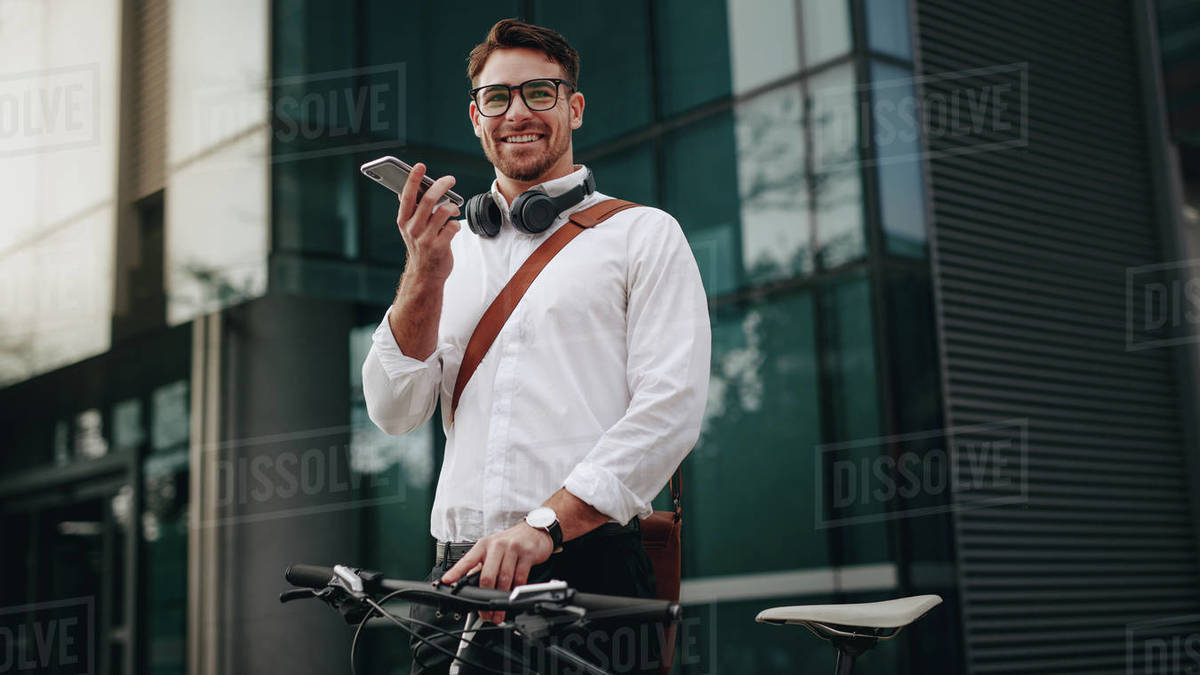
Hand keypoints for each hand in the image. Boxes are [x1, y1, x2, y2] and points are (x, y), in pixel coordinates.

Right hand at [396, 163, 460, 281]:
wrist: (425, 274)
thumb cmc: (420, 247)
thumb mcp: (409, 229)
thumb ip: (409, 211)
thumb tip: (403, 191)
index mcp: (403, 221)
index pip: (407, 196)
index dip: (413, 179)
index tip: (420, 166)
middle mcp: (412, 228)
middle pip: (428, 199)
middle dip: (441, 185)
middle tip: (450, 179)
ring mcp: (425, 238)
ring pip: (444, 211)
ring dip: (452, 207)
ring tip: (453, 209)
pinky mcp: (439, 247)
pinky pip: (453, 226)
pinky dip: (456, 224)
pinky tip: (453, 228)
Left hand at [440, 522, 554, 623]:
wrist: (535, 529)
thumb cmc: (511, 541)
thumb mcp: (492, 549)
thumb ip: (480, 564)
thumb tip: (466, 582)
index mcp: (484, 545)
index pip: (467, 560)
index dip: (456, 572)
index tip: (446, 582)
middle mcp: (497, 545)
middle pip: (487, 575)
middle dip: (484, 597)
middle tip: (484, 612)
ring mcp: (512, 549)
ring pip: (504, 578)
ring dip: (500, 599)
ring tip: (498, 612)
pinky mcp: (527, 554)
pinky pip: (520, 577)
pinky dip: (515, 591)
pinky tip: (512, 597)